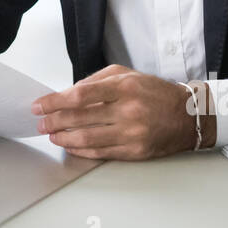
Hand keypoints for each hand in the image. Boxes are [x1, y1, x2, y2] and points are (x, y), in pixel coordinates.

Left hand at [31, 65, 214, 159]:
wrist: (188, 116)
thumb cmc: (155, 93)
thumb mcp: (127, 75)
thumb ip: (96, 81)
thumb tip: (69, 93)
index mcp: (124, 87)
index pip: (80, 95)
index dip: (55, 102)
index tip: (40, 105)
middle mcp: (128, 111)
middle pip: (80, 118)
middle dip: (54, 121)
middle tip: (41, 122)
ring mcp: (132, 133)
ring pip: (87, 139)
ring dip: (64, 138)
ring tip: (52, 135)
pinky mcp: (135, 151)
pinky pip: (100, 153)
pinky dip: (80, 150)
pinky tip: (70, 146)